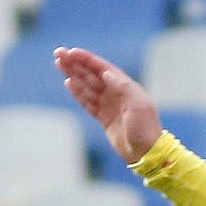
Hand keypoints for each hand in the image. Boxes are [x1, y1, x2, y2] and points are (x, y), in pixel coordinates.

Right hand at [56, 47, 160, 163]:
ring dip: (73, 74)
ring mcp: (109, 105)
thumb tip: (106, 73)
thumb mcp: (139, 104)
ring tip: (59, 64)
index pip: (102, 68)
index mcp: (125, 86)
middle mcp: (116, 93)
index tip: (71, 52)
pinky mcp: (104, 117)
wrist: (146, 153)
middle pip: (91, 74)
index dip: (86, 59)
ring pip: (87, 86)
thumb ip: (122, 87)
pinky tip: (69, 82)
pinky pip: (88, 102)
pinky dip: (78, 92)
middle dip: (75, 63)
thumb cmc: (145, 127)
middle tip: (58, 54)